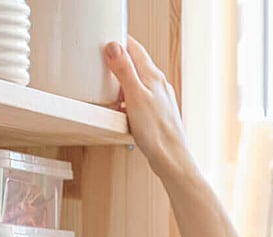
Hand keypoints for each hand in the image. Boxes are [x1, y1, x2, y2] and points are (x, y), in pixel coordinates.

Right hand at [103, 38, 196, 182]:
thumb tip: (114, 46)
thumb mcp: (135, 96)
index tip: (104, 41)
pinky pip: (138, 99)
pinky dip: (126, 101)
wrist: (171, 159)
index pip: (134, 47)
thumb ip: (124, 70)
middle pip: (135, 64)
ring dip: (121, 85)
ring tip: (109, 93)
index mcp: (153, 76)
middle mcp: (158, 85)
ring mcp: (159, 99)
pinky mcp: (156, 113)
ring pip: (136, 83)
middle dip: (117, 63)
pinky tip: (120, 112)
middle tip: (101, 66)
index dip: (119, 41)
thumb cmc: (157, 132)